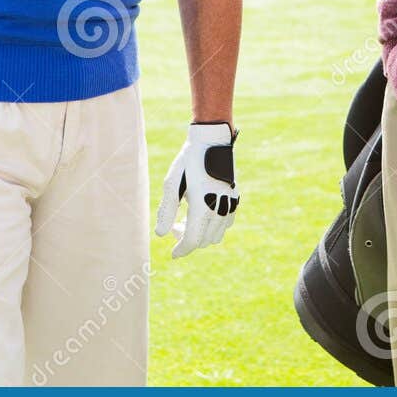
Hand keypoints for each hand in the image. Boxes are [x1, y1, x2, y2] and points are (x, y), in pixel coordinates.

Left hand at [155, 121, 237, 257]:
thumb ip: (167, 210)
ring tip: (187, 220)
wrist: (212, 142)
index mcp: (202, 206)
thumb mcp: (172, 182)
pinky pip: (226, 225)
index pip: (192, 240)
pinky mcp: (235, 200)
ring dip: (201, 235)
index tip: (173, 254)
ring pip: (215, 236)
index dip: (181, 250)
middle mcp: (218, 209)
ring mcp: (229, 205)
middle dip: (187, 240)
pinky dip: (214, 227)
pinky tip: (203, 215)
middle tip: (175, 226)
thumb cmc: (188, 161)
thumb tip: (161, 234)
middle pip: (203, 241)